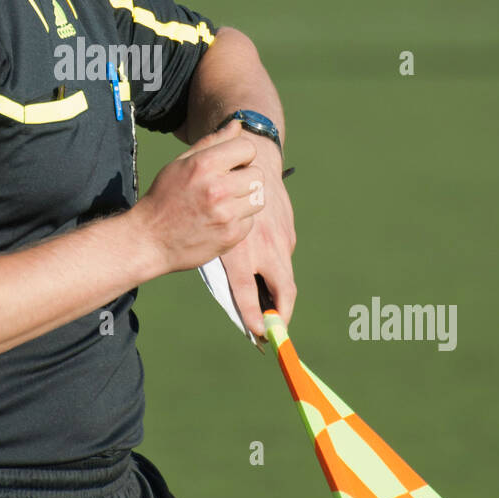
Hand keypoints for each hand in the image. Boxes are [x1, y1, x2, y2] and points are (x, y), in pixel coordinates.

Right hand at [134, 119, 266, 273]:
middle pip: (257, 174)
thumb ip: (212, 142)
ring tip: (225, 202)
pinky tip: (219, 220)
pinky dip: (239, 220)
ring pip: (258, 198)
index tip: (231, 164)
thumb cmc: (164, 197)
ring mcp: (226, 215)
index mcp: (204, 165)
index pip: (247, 148)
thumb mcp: (180, 163)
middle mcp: (217, 189)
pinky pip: (250, 221)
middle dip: (245, 177)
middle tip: (227, 185)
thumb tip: (238, 124)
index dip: (241, 155)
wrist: (150, 240)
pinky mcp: (231, 236)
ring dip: (246, 199)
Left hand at [218, 136, 295, 335]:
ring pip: (283, 273)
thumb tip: (231, 293)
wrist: (252, 162)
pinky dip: (275, 266)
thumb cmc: (217, 197)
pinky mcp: (287, 232)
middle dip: (283, 314)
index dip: (254, 316)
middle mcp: (263, 246)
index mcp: (239, 248)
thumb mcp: (211, 229)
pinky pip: (282, 255)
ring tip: (272, 308)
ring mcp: (279, 239)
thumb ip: (220, 257)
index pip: (247, 291)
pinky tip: (265, 270)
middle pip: (283, 290)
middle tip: (278, 330)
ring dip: (277, 290)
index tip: (259, 335)